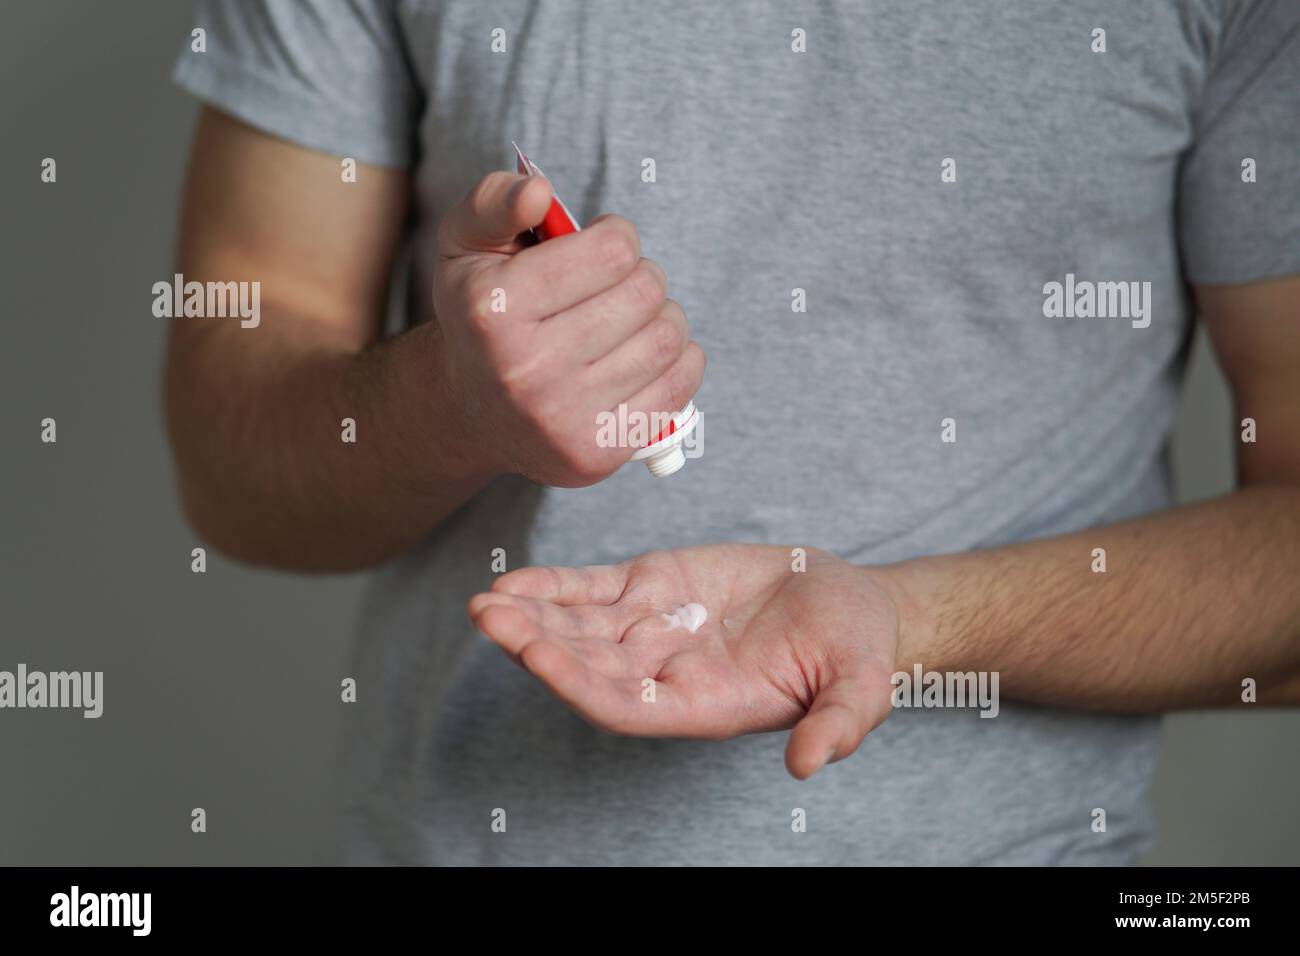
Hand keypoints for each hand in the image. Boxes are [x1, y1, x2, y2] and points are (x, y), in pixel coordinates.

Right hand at [433, 172, 705, 486]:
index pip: (614, 250)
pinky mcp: (596, 453)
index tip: (602, 247)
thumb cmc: (483, 315)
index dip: (617, 236)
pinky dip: (679, 360)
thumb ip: (495, 201)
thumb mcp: (466, 245)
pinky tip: (645, 354)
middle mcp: (525, 369)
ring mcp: (562, 418)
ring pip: (668, 337)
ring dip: (663, 316)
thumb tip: (540, 192)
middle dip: (641, 276)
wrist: (471, 411)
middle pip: (646, 291)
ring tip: (632, 319)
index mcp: (493, 309)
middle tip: (617, 286)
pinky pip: (681, 386)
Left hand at [468, 545, 902, 777]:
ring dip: (531, 616)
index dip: (582, 685)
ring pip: (579, 626)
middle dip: (537, 644)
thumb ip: (837, 724)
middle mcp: (667, 671)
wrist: (848, 601)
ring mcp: (654, 627)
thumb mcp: (861, 687)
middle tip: (489, 619)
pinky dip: (553, 585)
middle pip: (589, 665)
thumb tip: (807, 766)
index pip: (629, 706)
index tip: (540, 658)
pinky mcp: (653, 585)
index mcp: (705, 704)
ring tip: (484, 604)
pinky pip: (591, 589)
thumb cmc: (857, 650)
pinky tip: (513, 582)